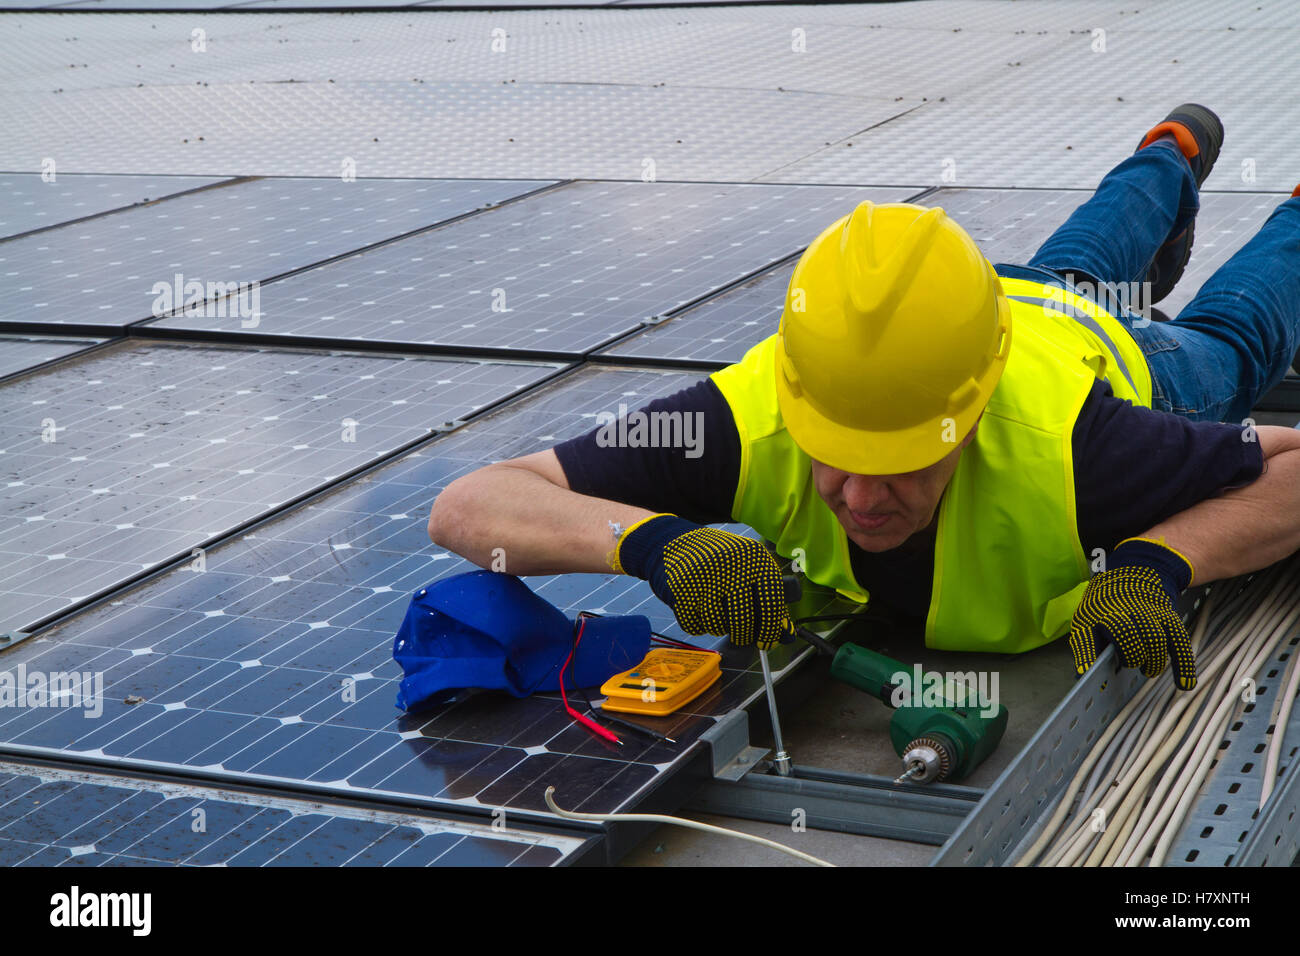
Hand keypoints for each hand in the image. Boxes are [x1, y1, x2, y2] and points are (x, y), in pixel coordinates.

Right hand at [614, 514, 795, 649]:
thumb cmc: (721, 562)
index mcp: (755, 559)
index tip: (767, 643)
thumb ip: (767, 596)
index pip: (771, 602)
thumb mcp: (748, 567)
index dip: (771, 628)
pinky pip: (695, 625)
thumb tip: (785, 634)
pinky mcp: (681, 590)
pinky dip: (698, 626)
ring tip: (718, 616)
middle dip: (744, 636)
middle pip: (743, 619)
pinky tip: (699, 612)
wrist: (675, 542)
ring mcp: (705, 578)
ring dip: (719, 628)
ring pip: (718, 625)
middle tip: (742, 638)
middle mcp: (731, 567)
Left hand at [1068, 537, 1196, 689]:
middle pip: (1127, 635)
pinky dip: (1183, 664)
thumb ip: (1087, 645)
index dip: (1086, 655)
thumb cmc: (1105, 606)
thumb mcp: (1088, 619)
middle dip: (1131, 656)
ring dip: (1153, 661)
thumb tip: (1083, 675)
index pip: (1085, 635)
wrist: (1135, 573)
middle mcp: (1119, 611)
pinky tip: (1185, 684)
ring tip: (1149, 669)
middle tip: (1132, 663)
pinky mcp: (1168, 617)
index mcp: (1092, 615)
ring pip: (1154, 639)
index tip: (1087, 672)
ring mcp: (1146, 612)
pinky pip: (1178, 641)